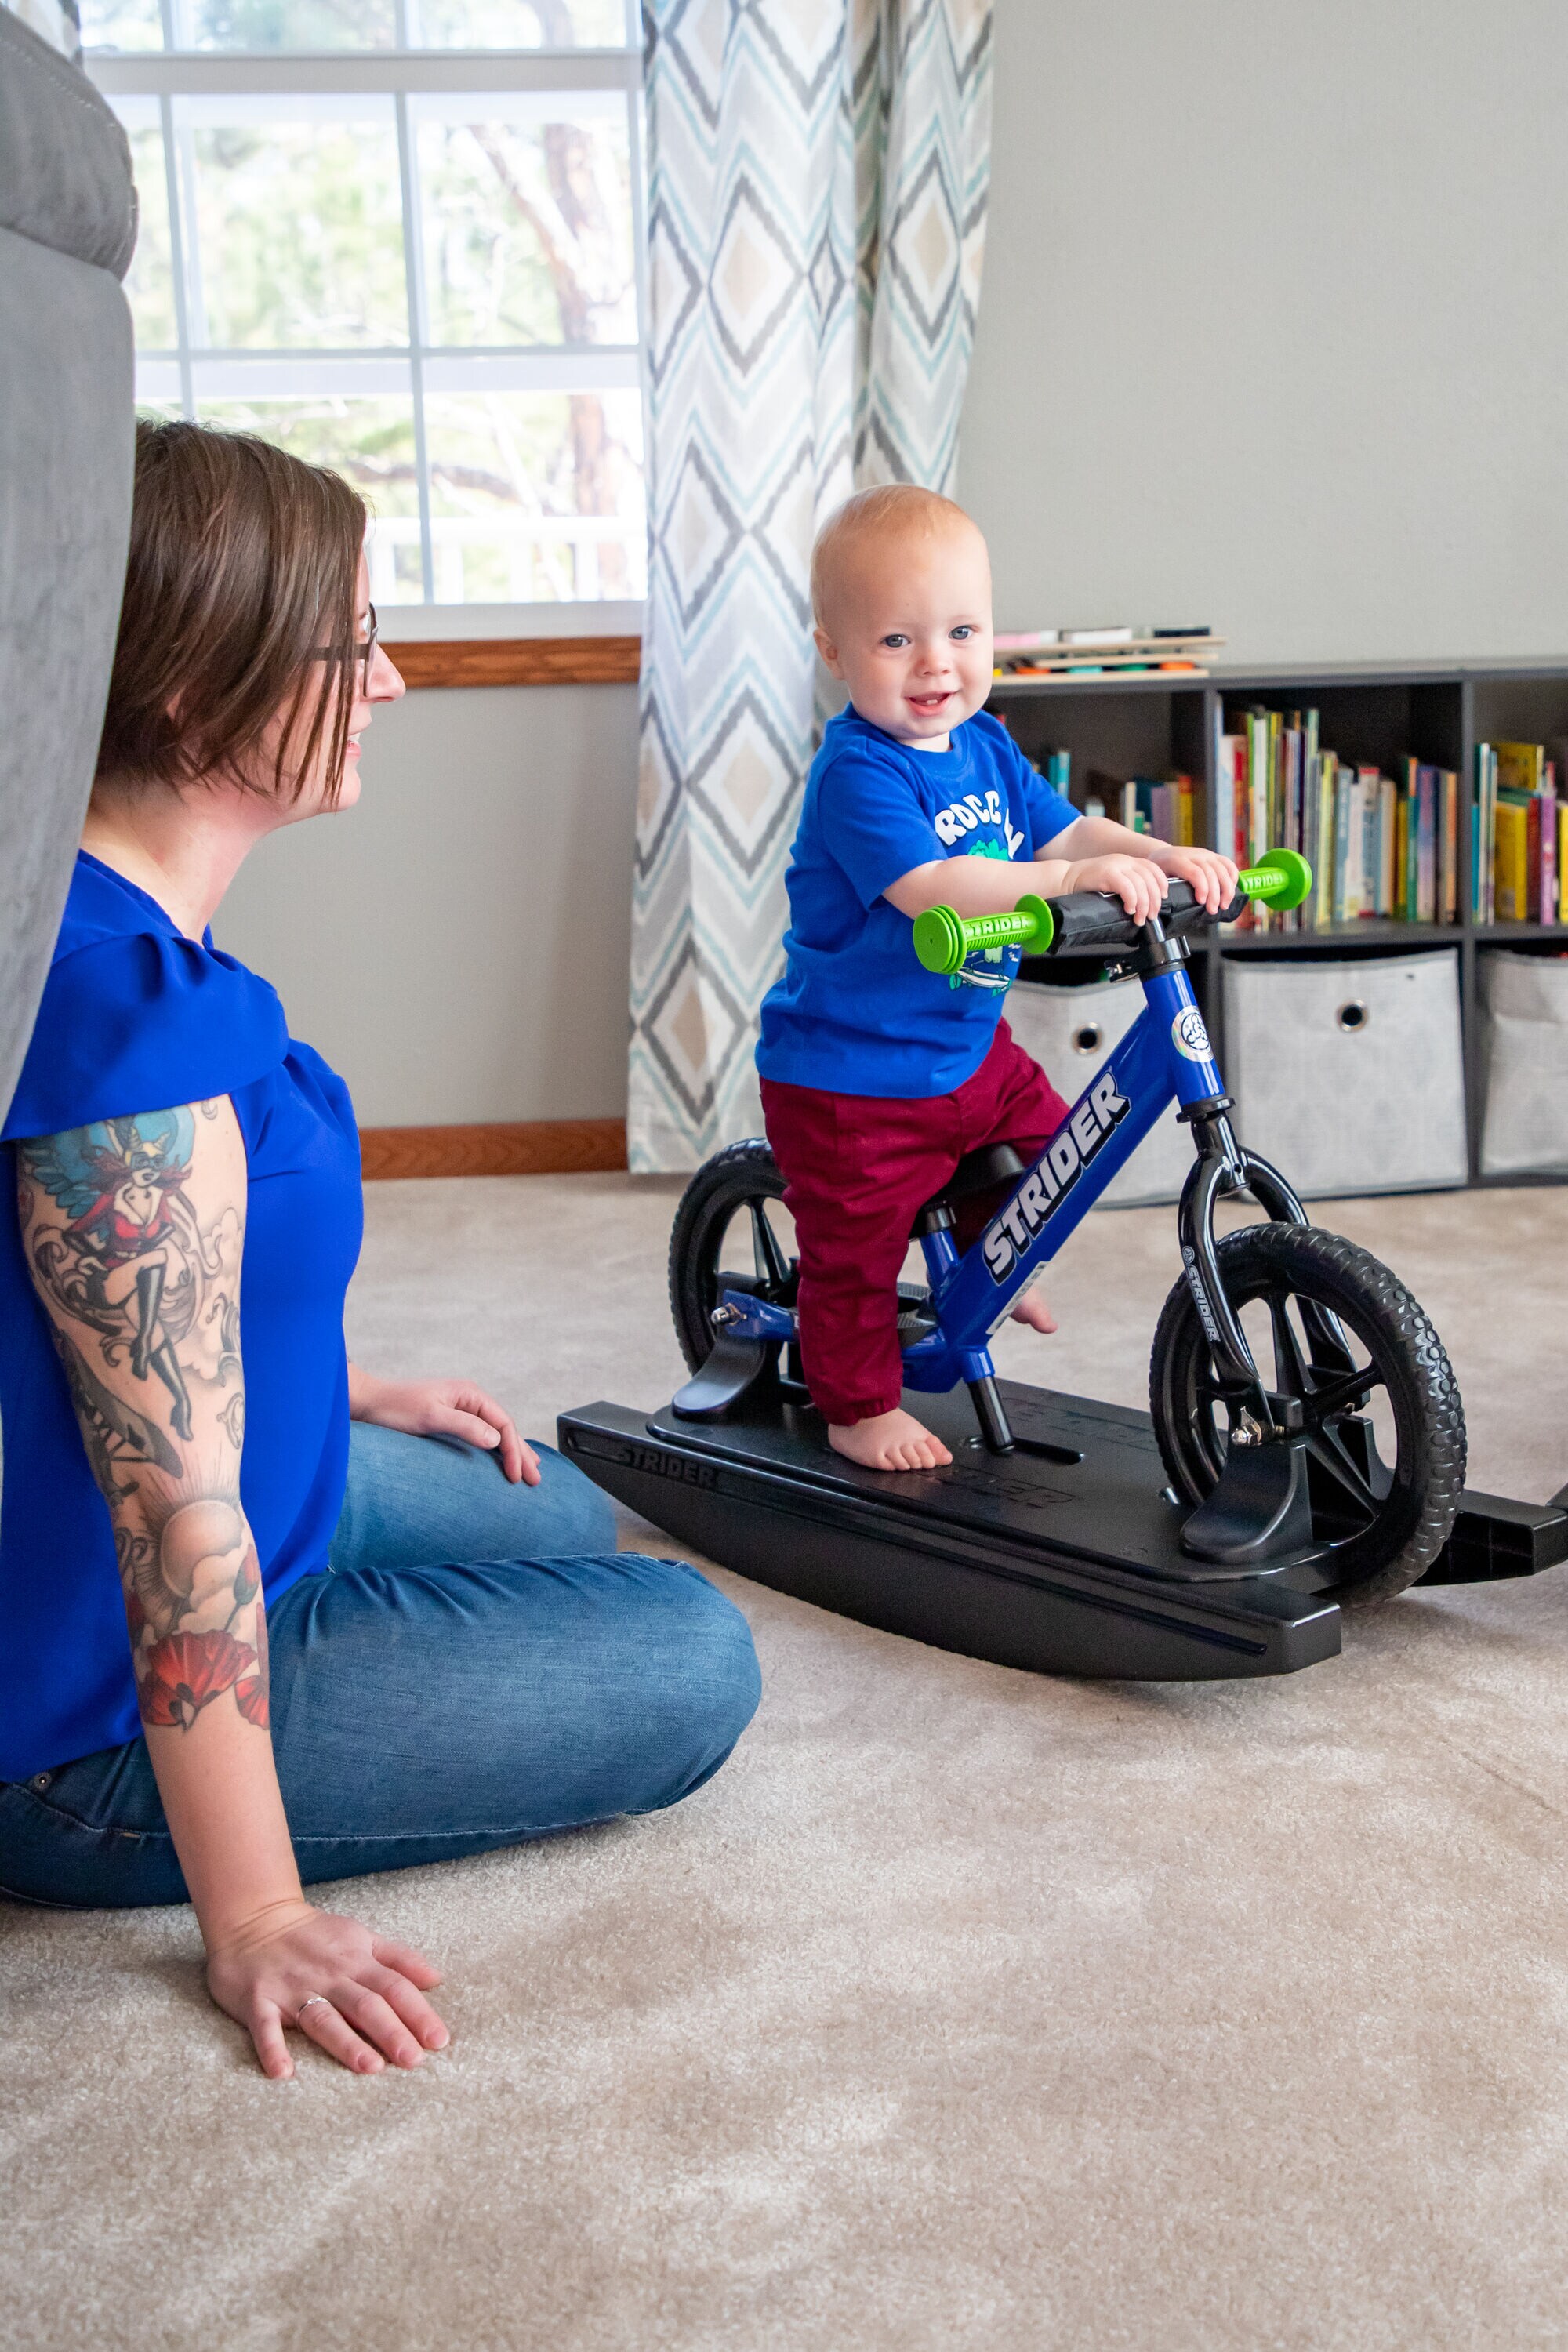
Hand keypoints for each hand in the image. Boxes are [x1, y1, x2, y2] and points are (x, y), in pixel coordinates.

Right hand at [205, 1896, 448, 2077]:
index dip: (418, 2012)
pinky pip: (265, 2026)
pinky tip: (283, 2072)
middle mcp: (328, 1976)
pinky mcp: (257, 2000)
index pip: (394, 1987)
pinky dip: (272, 2049)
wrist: (253, 1917)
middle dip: (391, 2031)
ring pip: (323, 2017)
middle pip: (365, 2004)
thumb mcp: (361, 1937)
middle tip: (414, 2061)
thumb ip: (398, 1958)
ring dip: (345, 2042)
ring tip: (369, 2067)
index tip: (439, 2040)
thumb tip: (437, 1979)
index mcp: (356, 1960)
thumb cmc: (313, 1935)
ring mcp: (292, 1989)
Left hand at [349, 1368, 538, 1484]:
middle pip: (505, 1428)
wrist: (368, 1402)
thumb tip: (495, 1439)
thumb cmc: (395, 1408)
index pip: (504, 1424)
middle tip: (536, 1479)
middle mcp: (469, 1399)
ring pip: (496, 1431)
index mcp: (469, 1394)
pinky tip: (502, 1458)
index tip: (516, 1476)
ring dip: (512, 1451)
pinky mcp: (451, 1419)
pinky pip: (483, 1434)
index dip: (513, 1451)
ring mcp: (461, 1409)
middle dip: (521, 1453)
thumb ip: (464, 1426)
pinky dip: (497, 1448)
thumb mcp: (430, 1417)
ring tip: (530, 1469)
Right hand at [1061, 853, 1170, 921]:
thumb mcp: (1112, 881)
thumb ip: (1128, 885)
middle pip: (1150, 879)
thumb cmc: (1088, 885)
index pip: (1154, 869)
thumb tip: (1145, 904)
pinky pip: (1126, 887)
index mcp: (1128, 861)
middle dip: (1154, 900)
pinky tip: (1128, 910)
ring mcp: (1115, 865)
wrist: (1065, 878)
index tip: (1163, 898)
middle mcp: (1124, 861)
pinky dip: (1132, 900)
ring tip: (1139, 918)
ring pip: (1141, 885)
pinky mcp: (1106, 873)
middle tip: (1151, 916)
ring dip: (1144, 905)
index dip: (1162, 884)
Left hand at [1152, 843, 1239, 913]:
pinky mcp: (1214, 856)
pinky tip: (1230, 891)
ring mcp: (1206, 854)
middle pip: (1211, 873)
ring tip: (1224, 905)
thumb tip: (1173, 908)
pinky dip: (1233, 878)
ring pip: (1223, 870)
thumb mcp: (1158, 879)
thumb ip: (1165, 890)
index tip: (1201, 902)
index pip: (1196, 873)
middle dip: (1215, 895)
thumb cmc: (1160, 871)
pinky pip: (1229, 865)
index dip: (1202, 888)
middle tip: (1213, 910)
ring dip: (1227, 890)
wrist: (1164, 855)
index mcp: (1178, 860)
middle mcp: (1195, 855)